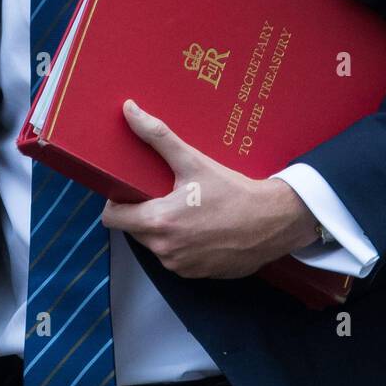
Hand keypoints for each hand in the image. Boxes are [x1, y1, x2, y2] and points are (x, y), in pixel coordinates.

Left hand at [100, 99, 318, 278]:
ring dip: (163, 230)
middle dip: (143, 212)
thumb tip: (130, 110)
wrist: (273, 222)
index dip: (117, 202)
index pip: (112, 219)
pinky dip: (182, 244)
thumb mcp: (194, 161)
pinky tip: (200, 227)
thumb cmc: (233, 192)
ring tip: (186, 208)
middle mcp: (165, 250)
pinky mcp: (196, 274)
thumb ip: (157, 136)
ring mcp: (180, 266)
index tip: (131, 190)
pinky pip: (176, 258)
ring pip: (155, 245)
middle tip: (165, 193)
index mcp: (158, 222)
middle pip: (134, 230)